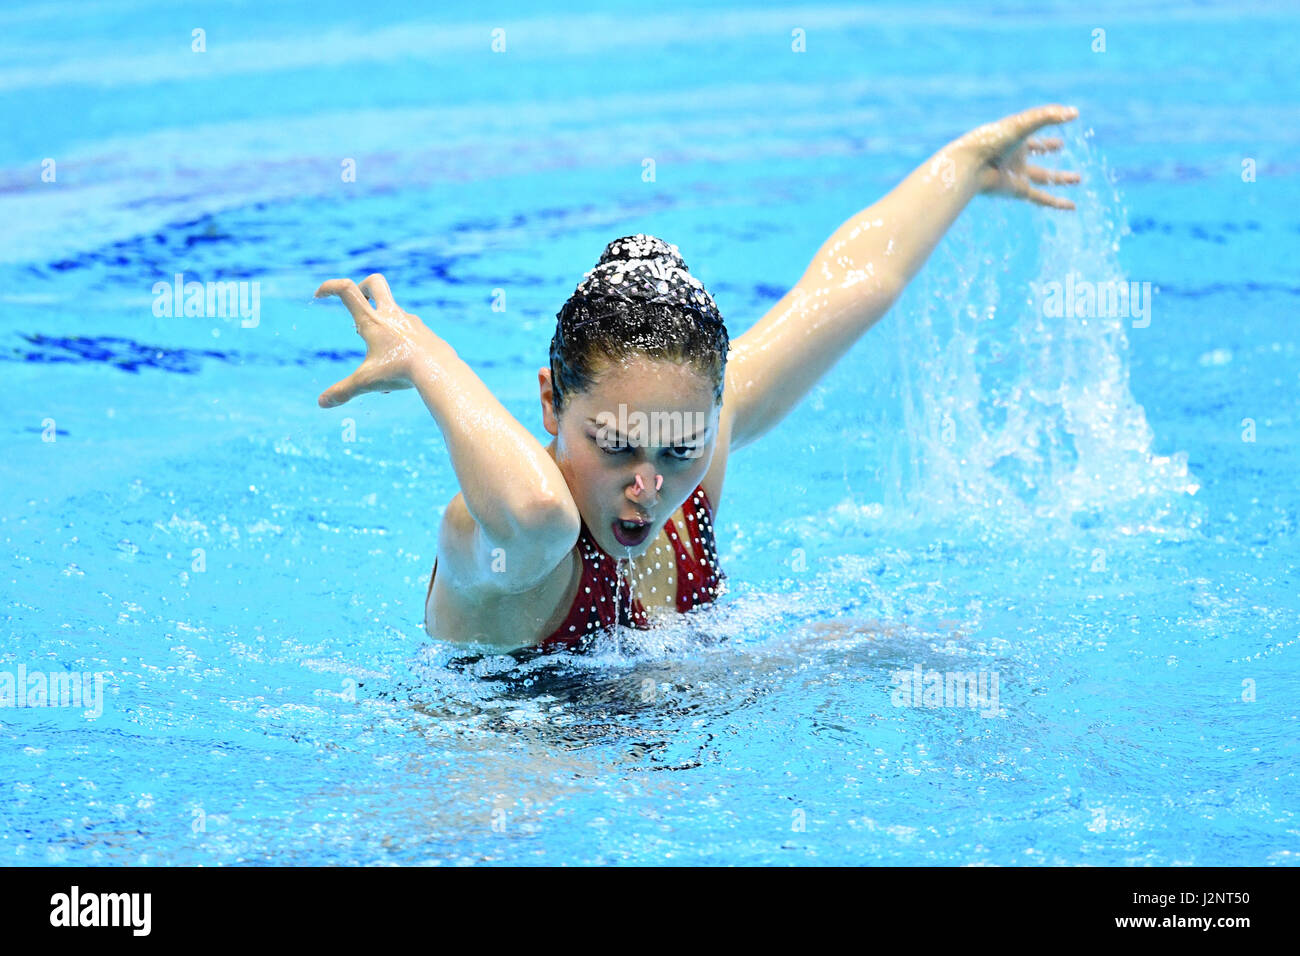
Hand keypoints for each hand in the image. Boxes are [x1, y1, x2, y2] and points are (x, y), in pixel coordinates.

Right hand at [314, 273, 439, 407]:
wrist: (439, 371)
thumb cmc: (400, 372)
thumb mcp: (367, 383)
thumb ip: (343, 391)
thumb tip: (322, 403)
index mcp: (372, 320)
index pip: (347, 290)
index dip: (330, 286)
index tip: (319, 296)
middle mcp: (392, 315)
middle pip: (375, 282)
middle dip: (362, 288)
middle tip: (356, 306)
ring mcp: (411, 322)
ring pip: (392, 313)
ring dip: (381, 327)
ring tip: (379, 359)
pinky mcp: (425, 333)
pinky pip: (407, 333)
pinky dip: (398, 344)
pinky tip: (400, 368)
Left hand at [959, 104, 1081, 209]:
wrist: (972, 165)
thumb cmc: (993, 140)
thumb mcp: (1023, 124)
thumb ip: (1049, 116)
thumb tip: (1075, 113)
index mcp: (1014, 137)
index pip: (1031, 129)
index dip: (1044, 123)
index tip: (1061, 119)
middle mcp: (1015, 156)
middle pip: (1036, 151)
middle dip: (1049, 147)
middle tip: (1062, 145)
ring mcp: (1016, 174)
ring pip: (1043, 177)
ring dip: (1061, 178)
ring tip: (1078, 178)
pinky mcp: (1017, 190)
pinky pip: (1041, 198)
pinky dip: (1056, 203)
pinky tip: (1071, 207)